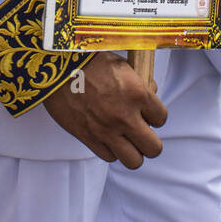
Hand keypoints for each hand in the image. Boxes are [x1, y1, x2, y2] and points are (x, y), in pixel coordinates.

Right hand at [44, 52, 166, 168]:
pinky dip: (111, 150)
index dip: (155, 116)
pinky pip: (109, 157)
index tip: (148, 114)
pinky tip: (107, 137)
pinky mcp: (88, 138)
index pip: (161, 118)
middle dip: (150, 141)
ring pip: (134, 161)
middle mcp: (125, 116)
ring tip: (126, 140)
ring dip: (133, 151)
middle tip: (142, 132)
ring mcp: (107, 131)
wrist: (58, 66)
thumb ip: (139, 83)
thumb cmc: (89, 60)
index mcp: (137, 94)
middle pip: (154, 148)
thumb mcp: (122, 65)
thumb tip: (150, 93)